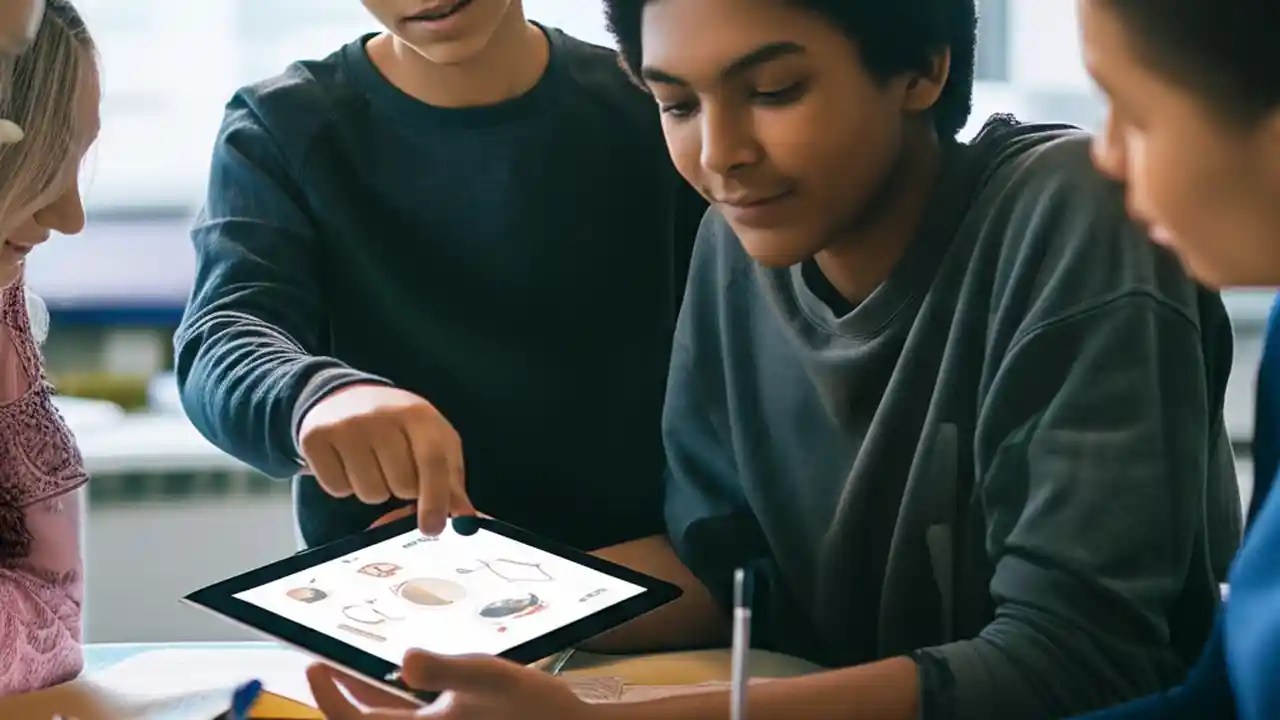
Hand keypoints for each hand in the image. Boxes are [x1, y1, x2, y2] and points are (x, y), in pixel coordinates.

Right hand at [299, 384, 476, 534]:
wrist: (343, 396)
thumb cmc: (397, 425)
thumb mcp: (431, 439)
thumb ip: (450, 479)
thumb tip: (465, 518)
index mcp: (418, 415)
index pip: (433, 462)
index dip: (435, 499)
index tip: (432, 528)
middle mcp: (381, 416)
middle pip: (401, 485)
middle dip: (403, 489)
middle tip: (395, 467)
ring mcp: (346, 425)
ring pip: (370, 493)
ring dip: (374, 490)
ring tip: (371, 463)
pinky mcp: (315, 438)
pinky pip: (337, 489)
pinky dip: (345, 485)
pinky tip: (347, 462)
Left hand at [306, 650, 593, 719]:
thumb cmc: (533, 710)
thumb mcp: (492, 677)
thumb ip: (446, 669)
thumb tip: (405, 659)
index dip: (328, 697)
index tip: (315, 664)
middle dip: (345, 694)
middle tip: (333, 661)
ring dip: (371, 696)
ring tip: (368, 664)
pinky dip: (399, 702)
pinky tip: (413, 681)